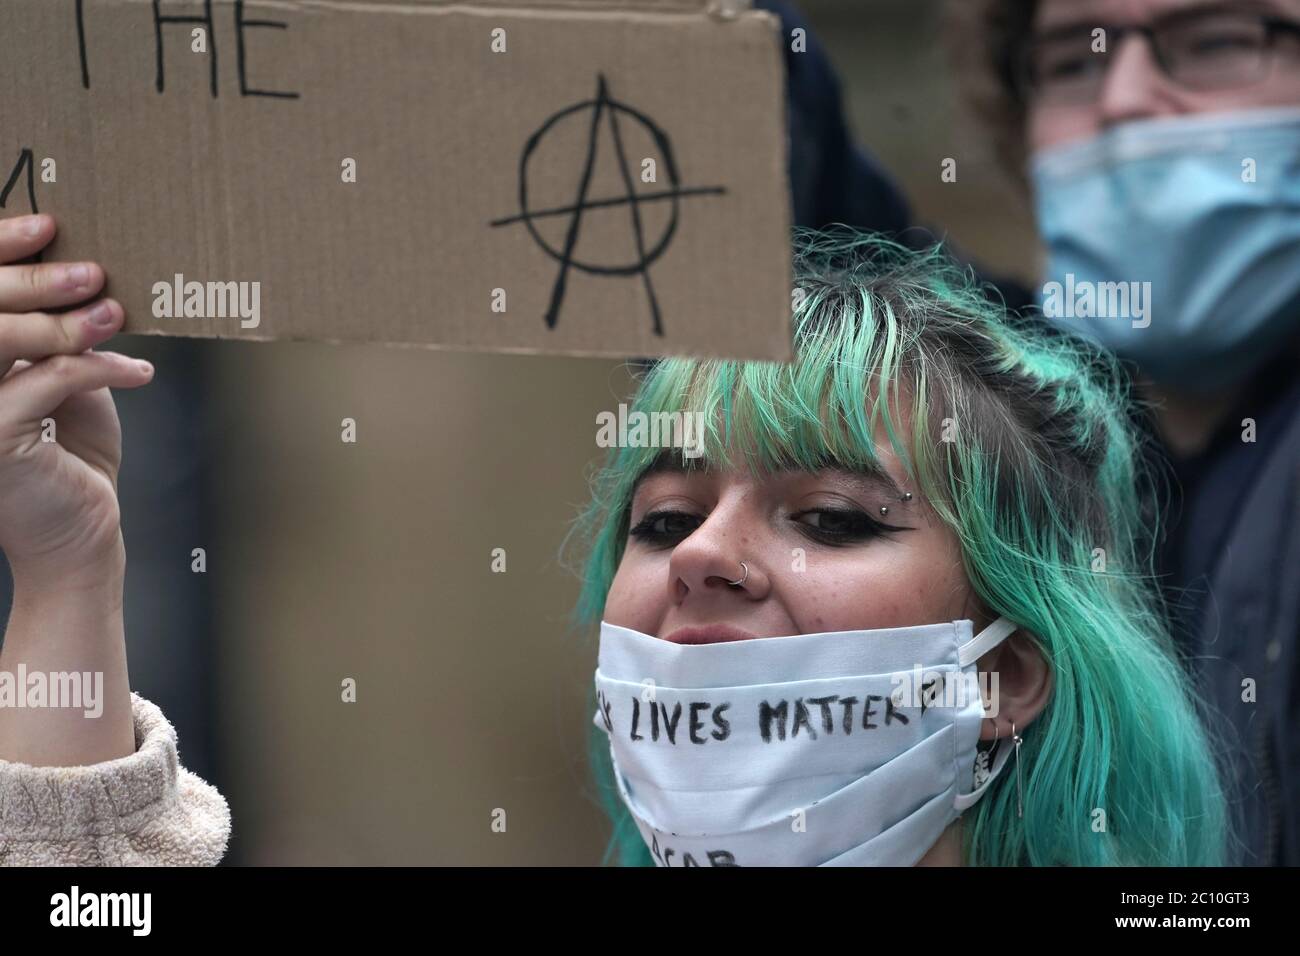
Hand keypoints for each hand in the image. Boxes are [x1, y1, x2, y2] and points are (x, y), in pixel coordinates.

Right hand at [0, 212, 153, 586]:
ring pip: (2, 339)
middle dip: (35, 280)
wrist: (81, 533)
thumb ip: (59, 335)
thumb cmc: (73, 457)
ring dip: (64, 321)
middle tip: (92, 270)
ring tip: (115, 315)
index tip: (46, 227)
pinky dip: (97, 367)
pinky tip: (138, 374)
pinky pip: (48, 380)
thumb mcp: (68, 382)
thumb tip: (85, 279)